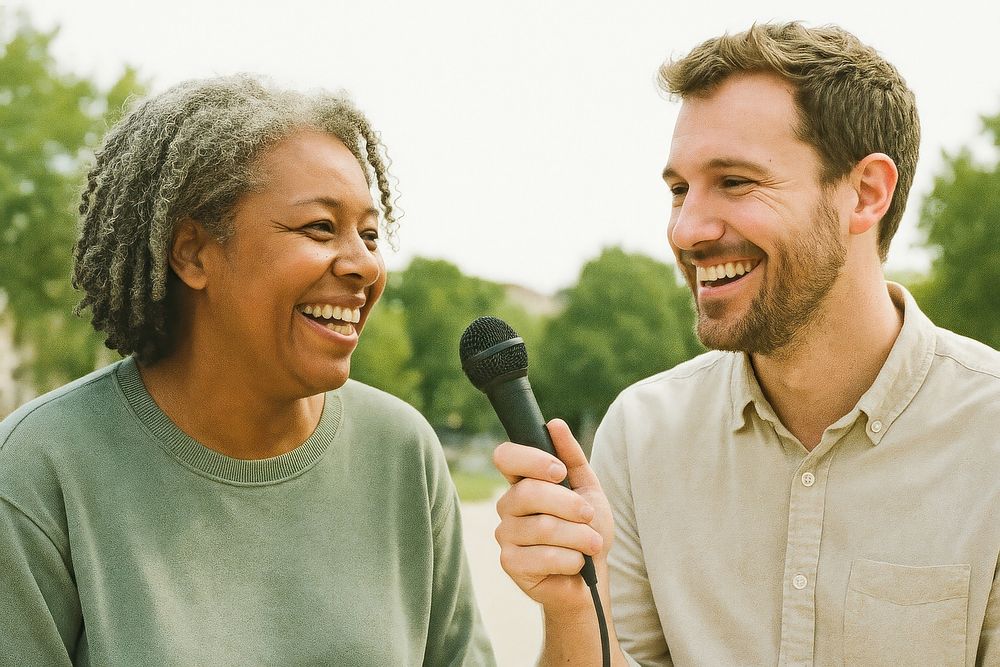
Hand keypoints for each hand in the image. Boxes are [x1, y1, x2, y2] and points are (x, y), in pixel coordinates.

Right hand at [493, 419, 613, 613]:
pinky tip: (575, 563)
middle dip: (568, 504)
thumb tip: (555, 424)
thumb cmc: (587, 532)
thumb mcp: (588, 490)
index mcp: (523, 482)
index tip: (559, 473)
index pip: (505, 456)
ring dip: (578, 536)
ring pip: (541, 526)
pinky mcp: (510, 563)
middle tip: (589, 516)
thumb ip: (572, 457)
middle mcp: (508, 505)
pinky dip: (570, 559)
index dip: (531, 460)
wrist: (590, 579)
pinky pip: (541, 556)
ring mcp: (505, 534)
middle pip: (528, 492)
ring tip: (592, 544)